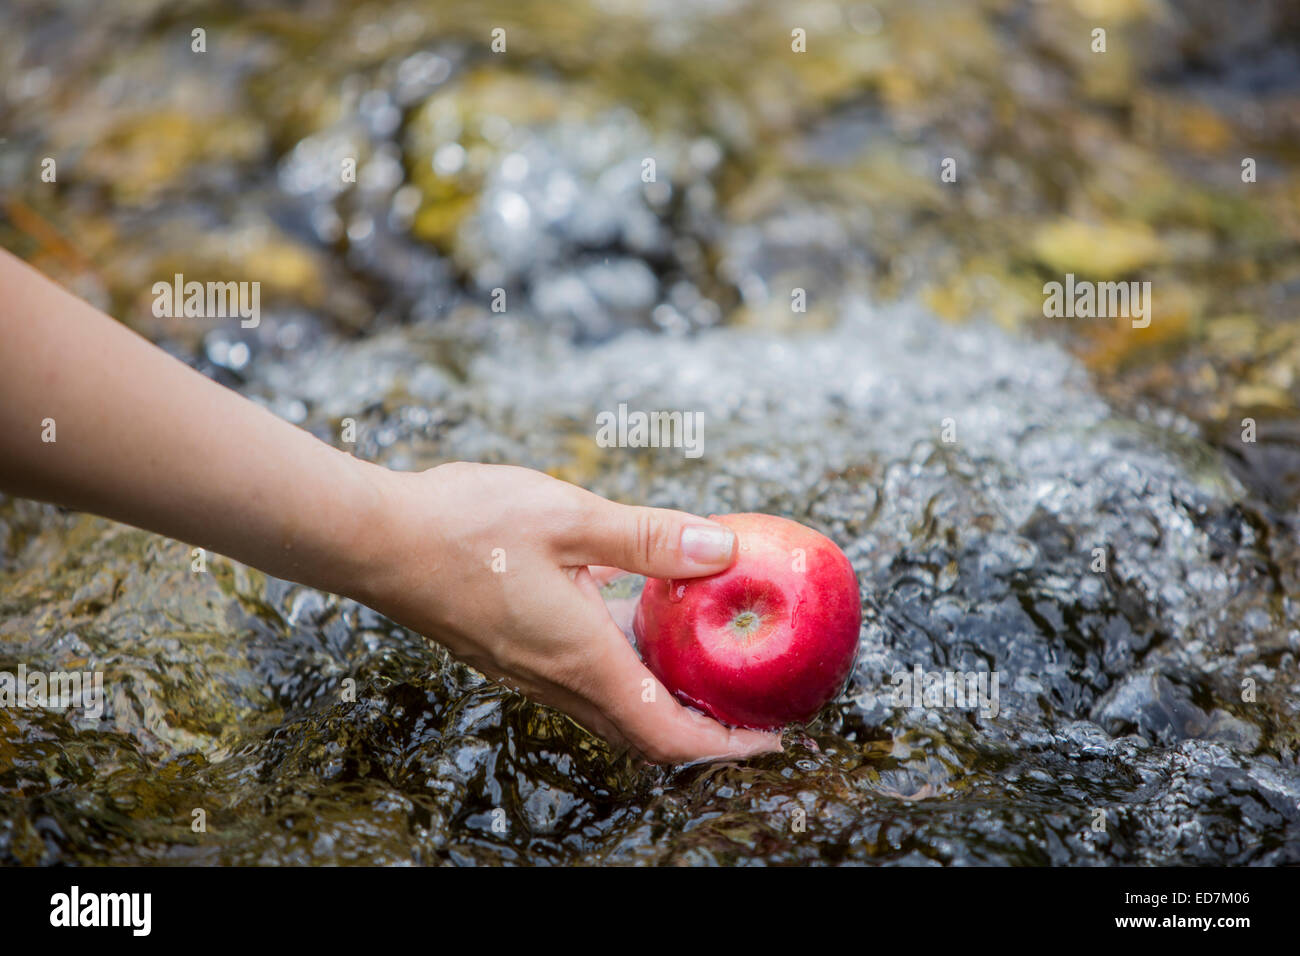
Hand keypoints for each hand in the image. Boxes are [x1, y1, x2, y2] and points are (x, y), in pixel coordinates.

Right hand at [353, 461, 782, 763]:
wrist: (373, 539)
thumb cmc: (464, 526)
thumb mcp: (569, 517)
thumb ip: (649, 537)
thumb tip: (723, 548)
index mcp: (581, 657)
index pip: (668, 733)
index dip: (727, 745)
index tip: (774, 734)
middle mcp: (557, 678)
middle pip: (645, 733)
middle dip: (707, 732)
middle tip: (754, 705)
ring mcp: (529, 669)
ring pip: (614, 710)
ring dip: (667, 704)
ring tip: (709, 667)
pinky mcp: (511, 652)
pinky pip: (584, 682)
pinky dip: (627, 673)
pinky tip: (639, 621)